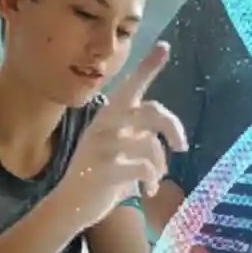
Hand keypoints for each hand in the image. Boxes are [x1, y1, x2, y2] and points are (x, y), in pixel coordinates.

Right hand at [58, 42, 188, 227]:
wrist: (69, 205)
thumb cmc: (100, 175)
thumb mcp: (119, 147)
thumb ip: (139, 133)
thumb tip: (170, 133)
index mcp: (110, 116)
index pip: (132, 86)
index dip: (148, 66)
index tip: (164, 47)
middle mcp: (105, 125)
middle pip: (152, 111)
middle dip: (173, 127)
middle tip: (182, 146)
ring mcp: (103, 147)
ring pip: (150, 144)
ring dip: (161, 165)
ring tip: (155, 178)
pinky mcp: (105, 170)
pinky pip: (143, 168)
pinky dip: (151, 180)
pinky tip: (147, 191)